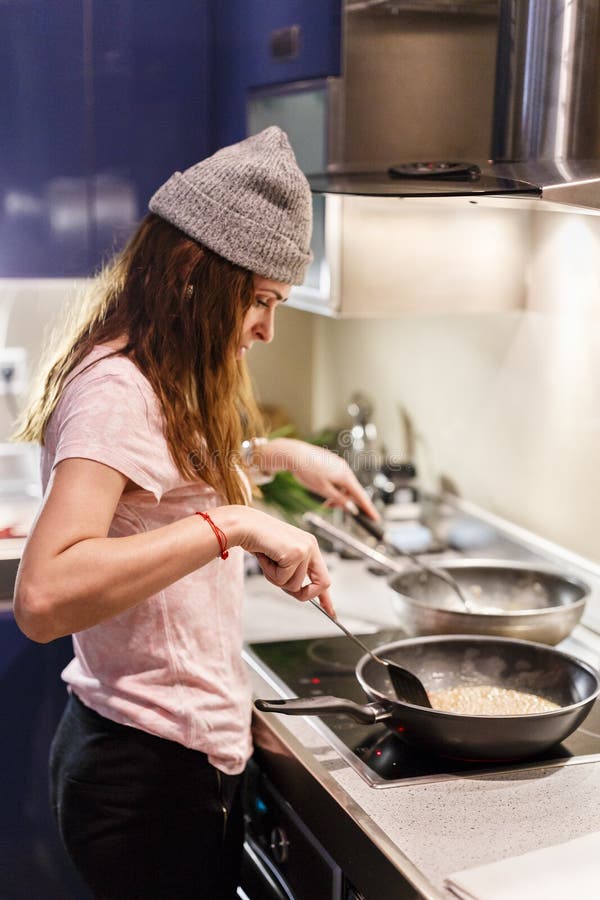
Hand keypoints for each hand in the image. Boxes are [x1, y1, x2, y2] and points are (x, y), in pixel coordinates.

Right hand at [238, 507, 334, 616]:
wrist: (244, 525)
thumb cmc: (257, 540)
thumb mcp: (279, 558)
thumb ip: (291, 572)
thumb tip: (297, 591)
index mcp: (309, 545)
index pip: (322, 576)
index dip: (325, 597)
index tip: (330, 611)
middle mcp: (311, 546)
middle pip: (322, 584)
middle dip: (303, 594)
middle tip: (283, 586)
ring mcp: (305, 549)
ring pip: (295, 585)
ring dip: (276, 579)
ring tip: (268, 562)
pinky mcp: (296, 553)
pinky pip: (284, 579)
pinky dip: (270, 574)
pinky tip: (266, 558)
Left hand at [263, 438, 378, 519]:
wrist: (293, 454)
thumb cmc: (307, 471)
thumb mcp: (323, 490)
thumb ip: (338, 499)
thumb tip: (350, 507)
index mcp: (345, 476)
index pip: (361, 496)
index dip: (369, 509)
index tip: (375, 518)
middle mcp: (345, 468)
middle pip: (352, 490)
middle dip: (345, 501)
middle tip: (331, 507)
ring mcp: (338, 464)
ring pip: (344, 484)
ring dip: (337, 495)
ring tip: (324, 500)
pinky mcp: (331, 461)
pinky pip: (338, 477)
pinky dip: (334, 487)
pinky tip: (323, 489)